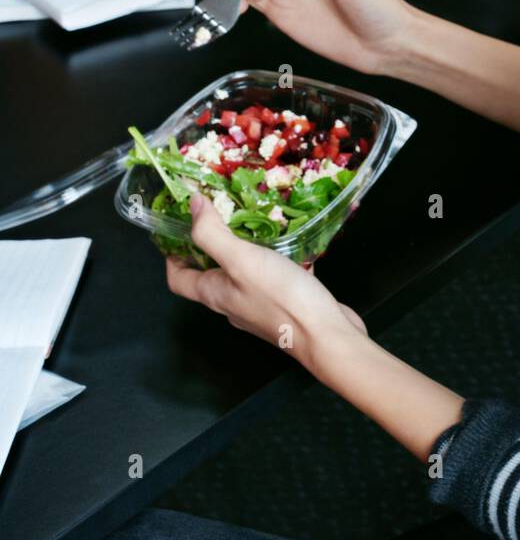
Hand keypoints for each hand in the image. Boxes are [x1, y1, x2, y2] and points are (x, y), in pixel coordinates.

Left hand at [166, 194, 365, 368]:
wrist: (325, 334)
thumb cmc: (280, 297)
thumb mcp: (241, 260)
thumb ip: (213, 234)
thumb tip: (192, 205)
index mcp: (215, 294)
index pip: (178, 279)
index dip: (172, 257)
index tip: (178, 229)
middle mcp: (233, 303)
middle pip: (211, 274)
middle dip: (212, 244)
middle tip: (222, 213)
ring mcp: (260, 306)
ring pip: (244, 274)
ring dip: (246, 248)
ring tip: (256, 220)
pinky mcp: (286, 305)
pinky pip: (274, 277)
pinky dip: (278, 258)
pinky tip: (291, 240)